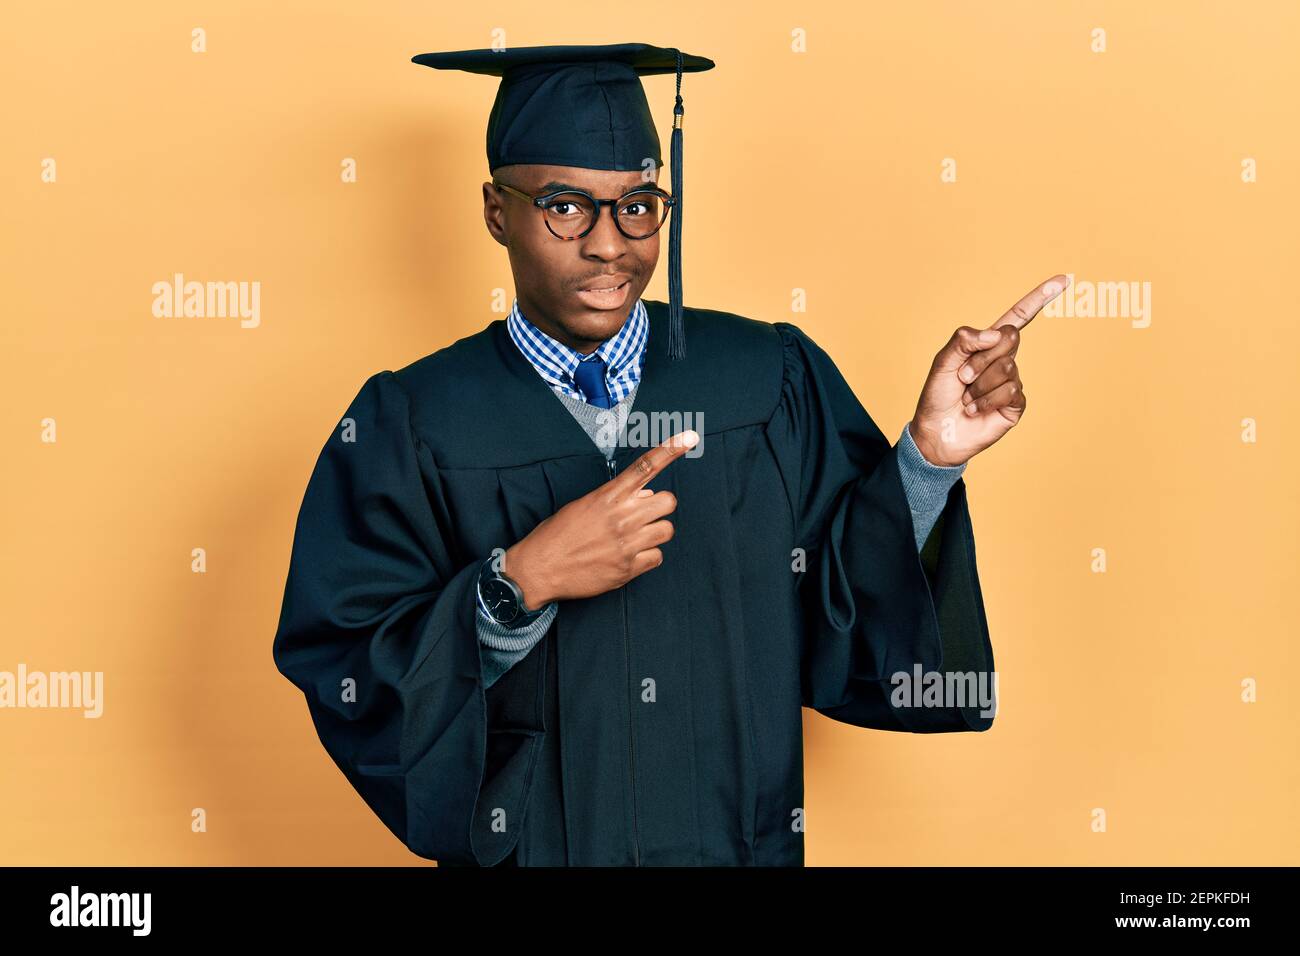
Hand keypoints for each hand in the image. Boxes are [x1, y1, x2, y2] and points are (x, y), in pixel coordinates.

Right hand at [500, 429, 698, 606]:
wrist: (539, 569)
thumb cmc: (558, 535)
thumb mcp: (583, 506)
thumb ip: (616, 499)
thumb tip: (647, 497)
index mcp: (607, 497)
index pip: (645, 467)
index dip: (670, 450)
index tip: (690, 437)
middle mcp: (620, 517)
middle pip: (669, 502)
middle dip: (660, 508)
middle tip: (644, 516)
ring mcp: (626, 544)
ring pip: (667, 530)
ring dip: (655, 533)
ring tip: (635, 538)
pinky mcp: (627, 569)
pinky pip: (657, 557)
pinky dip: (647, 557)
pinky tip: (628, 557)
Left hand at [908, 274, 1067, 466]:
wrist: (936, 432)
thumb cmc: (937, 395)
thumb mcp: (943, 361)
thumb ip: (964, 340)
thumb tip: (997, 334)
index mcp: (987, 344)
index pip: (1018, 317)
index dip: (1039, 298)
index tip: (1063, 279)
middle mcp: (1004, 360)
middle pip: (1010, 338)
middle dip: (980, 358)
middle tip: (963, 377)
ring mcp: (1012, 382)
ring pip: (1006, 368)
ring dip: (979, 385)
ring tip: (966, 398)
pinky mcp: (1015, 404)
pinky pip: (1010, 391)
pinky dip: (987, 400)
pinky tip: (976, 410)